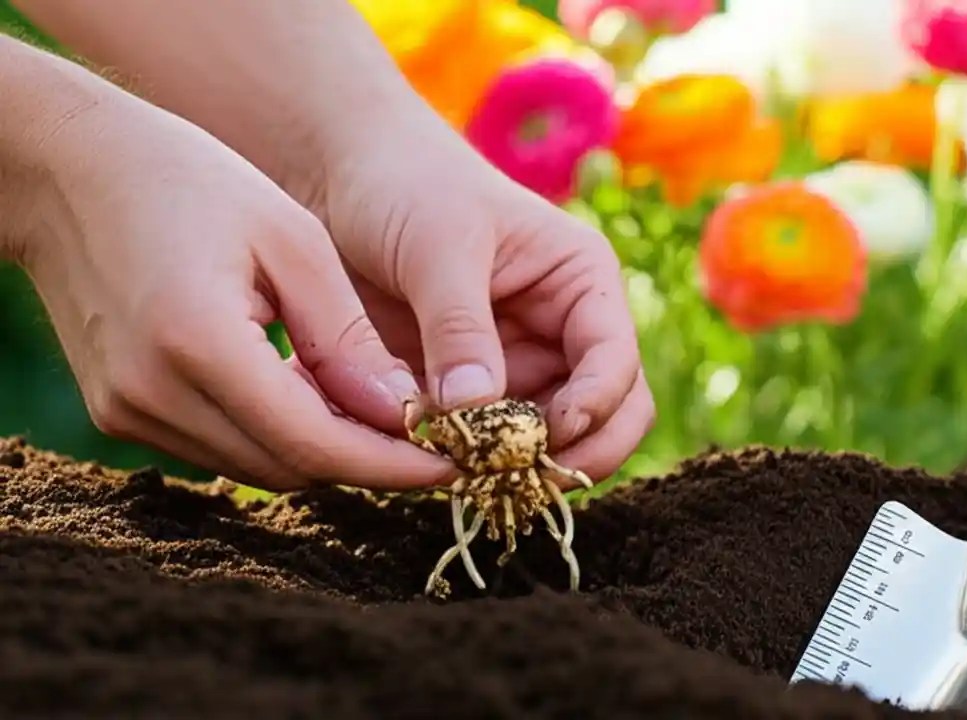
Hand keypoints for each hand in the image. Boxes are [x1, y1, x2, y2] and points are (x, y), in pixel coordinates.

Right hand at [19, 81, 451, 490]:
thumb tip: (406, 416)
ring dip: (327, 451)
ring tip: (390, 420)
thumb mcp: (291, 241)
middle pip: (289, 468)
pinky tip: (319, 398)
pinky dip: (278, 434)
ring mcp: (127, 410)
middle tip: (438, 443)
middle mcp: (152, 395)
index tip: (458, 464)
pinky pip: (221, 445)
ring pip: (257, 466)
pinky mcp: (119, 411)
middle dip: (370, 463)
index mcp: (198, 344)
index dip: (394, 466)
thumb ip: (346, 338)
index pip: (316, 446)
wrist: (66, 169)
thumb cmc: (189, 182)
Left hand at [307, 106, 654, 485]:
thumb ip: (459, 328)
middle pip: (605, 418)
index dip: (595, 407)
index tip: (546, 434)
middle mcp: (562, 333)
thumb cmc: (407, 185)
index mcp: (581, 284)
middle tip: (517, 475)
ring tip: (461, 471)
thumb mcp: (437, 246)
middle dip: (571, 453)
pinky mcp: (470, 394)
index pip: (615, 361)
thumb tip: (476, 414)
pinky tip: (426, 460)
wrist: (341, 179)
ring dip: (512, 465)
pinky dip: (463, 461)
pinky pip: (482, 444)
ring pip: (544, 442)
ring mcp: (518, 368)